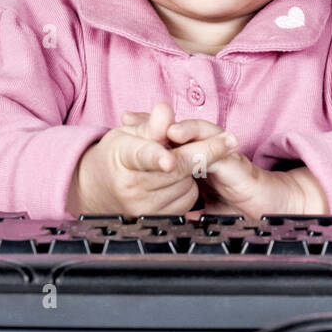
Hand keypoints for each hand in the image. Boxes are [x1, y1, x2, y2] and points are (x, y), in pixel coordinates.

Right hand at [66, 102, 240, 217]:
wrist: (99, 190)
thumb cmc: (118, 155)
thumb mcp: (129, 133)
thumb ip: (151, 123)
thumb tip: (166, 112)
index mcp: (122, 157)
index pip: (142, 155)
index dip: (157, 157)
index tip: (169, 161)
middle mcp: (131, 187)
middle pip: (177, 168)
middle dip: (206, 151)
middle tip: (231, 139)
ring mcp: (143, 207)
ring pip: (186, 183)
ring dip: (192, 169)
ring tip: (177, 160)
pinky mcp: (157, 220)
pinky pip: (188, 200)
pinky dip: (188, 186)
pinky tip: (176, 179)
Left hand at [119, 110, 302, 218]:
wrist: (274, 208)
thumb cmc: (242, 207)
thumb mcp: (207, 212)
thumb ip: (190, 212)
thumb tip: (173, 221)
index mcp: (196, 163)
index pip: (168, 145)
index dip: (146, 138)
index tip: (122, 132)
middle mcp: (207, 153)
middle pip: (177, 131)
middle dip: (152, 123)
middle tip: (127, 120)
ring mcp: (220, 153)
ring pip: (195, 134)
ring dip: (174, 127)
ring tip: (152, 125)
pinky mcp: (232, 160)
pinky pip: (213, 145)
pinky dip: (196, 139)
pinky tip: (179, 137)